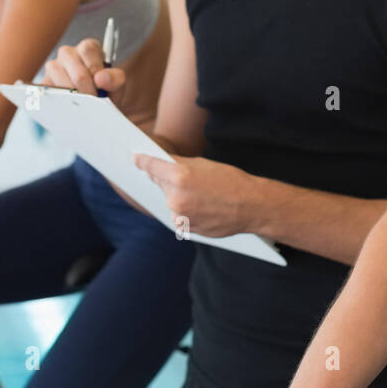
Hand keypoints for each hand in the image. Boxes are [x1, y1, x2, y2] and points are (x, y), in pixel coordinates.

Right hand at [42, 37, 126, 102]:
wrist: (95, 107)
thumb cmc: (105, 90)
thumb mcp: (117, 84)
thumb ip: (115, 79)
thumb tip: (100, 78)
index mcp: (88, 48)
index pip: (88, 50)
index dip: (96, 71)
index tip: (101, 87)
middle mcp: (68, 53)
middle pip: (77, 71)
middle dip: (87, 90)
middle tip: (94, 101)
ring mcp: (53, 66)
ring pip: (61, 80)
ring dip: (74, 97)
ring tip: (83, 104)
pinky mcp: (44, 82)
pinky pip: (48, 90)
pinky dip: (59, 101)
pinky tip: (69, 107)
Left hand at [132, 154, 256, 237]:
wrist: (251, 206)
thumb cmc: (230, 181)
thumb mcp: (203, 164)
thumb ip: (179, 164)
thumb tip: (161, 164)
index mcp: (179, 177)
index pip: (151, 166)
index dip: (142, 160)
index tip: (135, 158)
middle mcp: (175, 198)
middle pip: (160, 183)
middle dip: (168, 179)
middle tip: (189, 178)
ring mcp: (179, 216)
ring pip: (169, 200)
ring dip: (177, 195)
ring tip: (202, 194)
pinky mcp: (185, 229)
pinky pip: (178, 214)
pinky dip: (185, 209)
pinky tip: (203, 206)